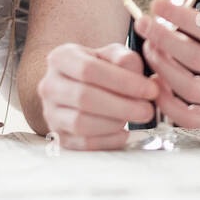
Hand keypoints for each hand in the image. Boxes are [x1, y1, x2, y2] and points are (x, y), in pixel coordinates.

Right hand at [37, 43, 157, 149]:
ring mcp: (51, 113)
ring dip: (114, 122)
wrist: (80, 87)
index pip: (88, 70)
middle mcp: (49, 85)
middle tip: (147, 110)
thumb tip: (134, 71)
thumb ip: (124, 58)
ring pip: (80, 123)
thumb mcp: (112, 55)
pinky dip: (108, 140)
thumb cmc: (100, 69)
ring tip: (134, 117)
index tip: (149, 90)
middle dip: (122, 105)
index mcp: (61, 58)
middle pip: (84, 98)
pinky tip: (123, 132)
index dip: (122, 81)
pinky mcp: (59, 136)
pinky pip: (83, 144)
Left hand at [138, 0, 199, 132]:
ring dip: (162, 65)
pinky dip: (167, 102)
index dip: (182, 18)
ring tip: (150, 47)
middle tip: (145, 23)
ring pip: (188, 87)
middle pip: (195, 58)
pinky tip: (158, 82)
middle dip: (164, 38)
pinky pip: (189, 117)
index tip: (160, 6)